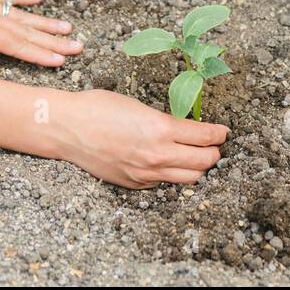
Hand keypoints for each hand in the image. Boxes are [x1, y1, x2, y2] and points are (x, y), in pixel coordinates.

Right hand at [47, 89, 229, 186]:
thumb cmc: (97, 108)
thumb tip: (181, 128)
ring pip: (189, 178)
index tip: (223, 131)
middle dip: (214, 153)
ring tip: (198, 157)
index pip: (205, 136)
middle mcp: (157, 155)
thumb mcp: (137, 106)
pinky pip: (164, 183)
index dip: (218, 133)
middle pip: (204, 161)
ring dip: (198, 167)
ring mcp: (145, 173)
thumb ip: (162, 121)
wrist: (66, 128)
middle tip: (215, 145)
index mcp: (160, 129)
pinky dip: (172, 174)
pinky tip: (168, 163)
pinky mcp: (134, 184)